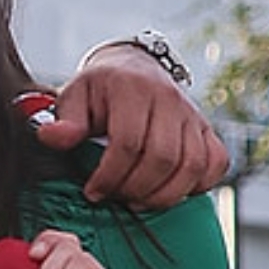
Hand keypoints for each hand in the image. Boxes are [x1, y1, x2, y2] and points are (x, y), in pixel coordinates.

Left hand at [39, 48, 227, 206]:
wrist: (133, 68)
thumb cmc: (100, 88)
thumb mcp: (74, 96)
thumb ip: (64, 120)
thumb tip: (52, 137)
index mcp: (133, 90)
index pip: (128, 142)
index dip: (110, 175)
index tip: (93, 191)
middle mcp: (170, 101)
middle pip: (163, 158)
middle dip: (135, 188)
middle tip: (114, 197)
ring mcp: (193, 115)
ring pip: (193, 165)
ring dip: (164, 194)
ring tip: (136, 201)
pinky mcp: (207, 129)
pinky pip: (216, 162)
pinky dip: (197, 185)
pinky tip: (169, 191)